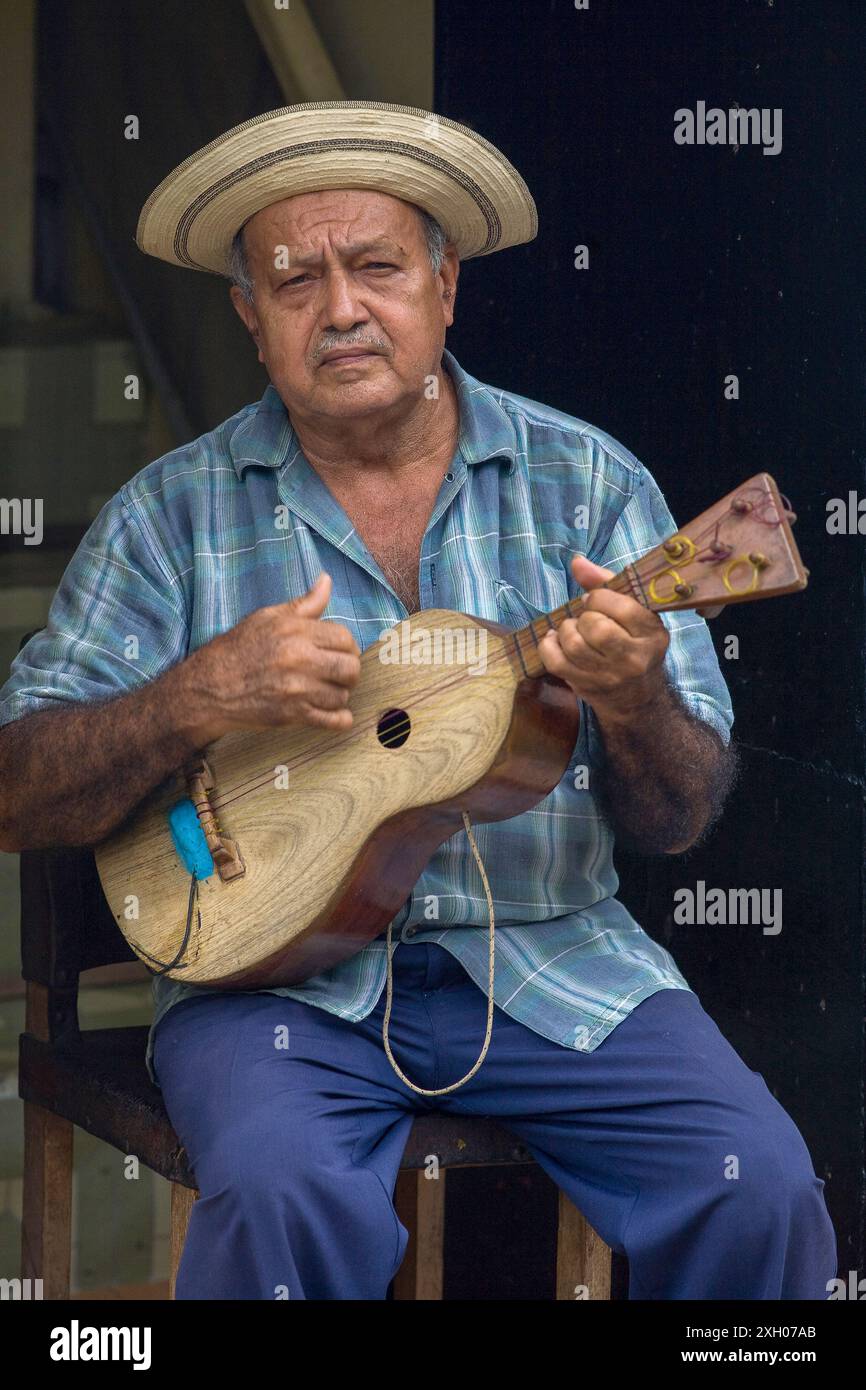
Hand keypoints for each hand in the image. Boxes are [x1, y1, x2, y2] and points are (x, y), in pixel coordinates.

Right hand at [184, 572, 360, 741]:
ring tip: (327, 691)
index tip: (340, 652)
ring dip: (339, 695)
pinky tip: (338, 715)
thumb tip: (327, 580)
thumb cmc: (238, 649)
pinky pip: (333, 721)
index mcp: (295, 632)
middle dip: (349, 671)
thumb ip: (304, 604)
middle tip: (339, 674)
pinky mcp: (293, 715)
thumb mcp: (267, 618)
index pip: (344, 638)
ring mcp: (297, 690)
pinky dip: (341, 720)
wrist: (209, 687)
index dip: (347, 646)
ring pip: (343, 695)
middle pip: (350, 668)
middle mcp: (299, 659)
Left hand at [537, 555, 669, 723]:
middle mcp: (634, 658)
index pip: (621, 606)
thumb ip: (606, 584)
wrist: (635, 698)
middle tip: (586, 619)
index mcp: (652, 634)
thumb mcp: (634, 613)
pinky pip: (555, 661)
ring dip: (566, 630)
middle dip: (584, 616)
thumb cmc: (633, 644)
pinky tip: (556, 640)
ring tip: (573, 629)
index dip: (599, 598)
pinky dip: (548, 645)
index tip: (595, 601)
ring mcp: (608, 676)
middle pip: (596, 627)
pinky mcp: (585, 686)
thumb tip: (577, 562)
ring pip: (574, 644)